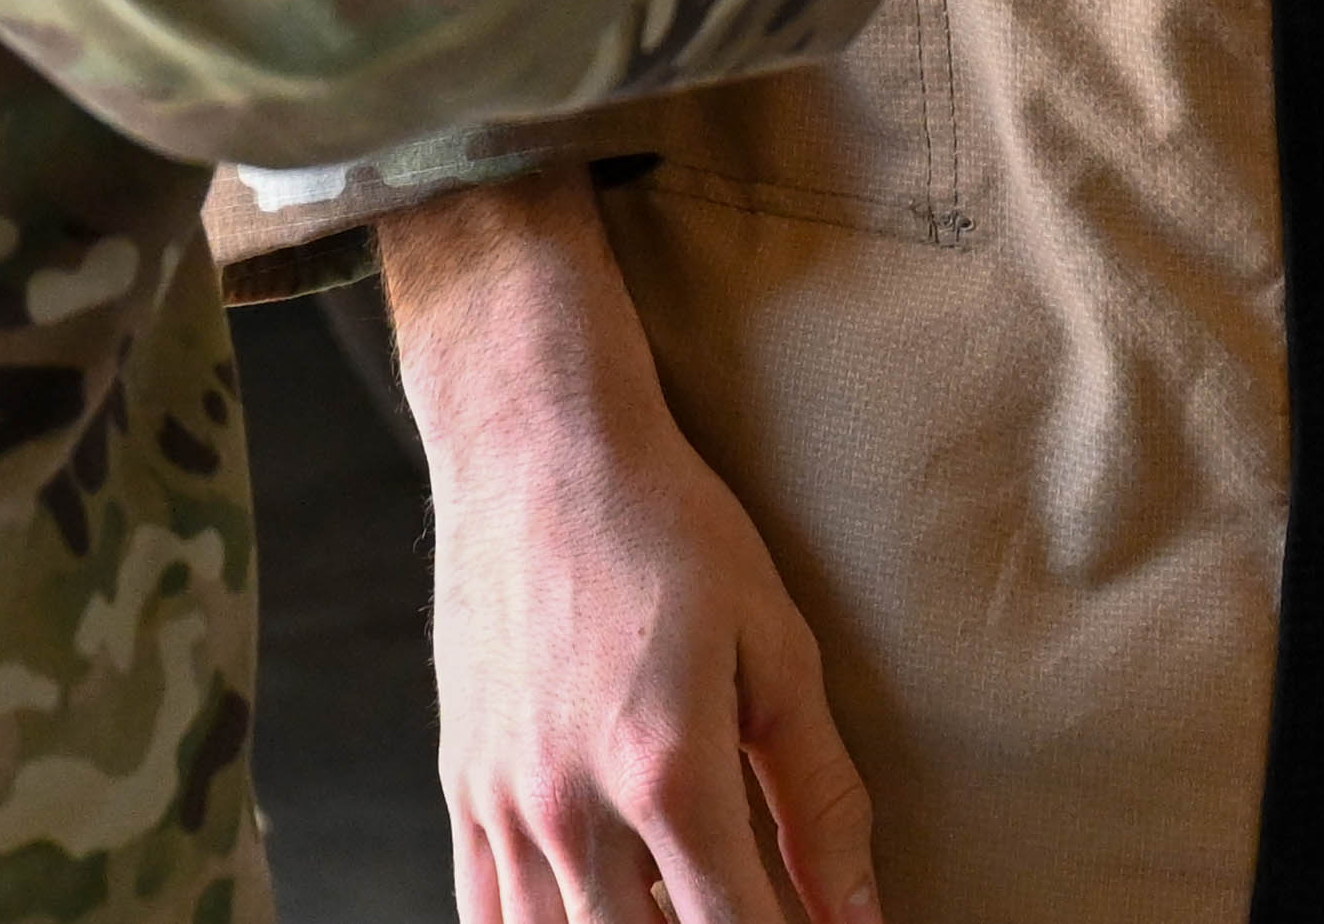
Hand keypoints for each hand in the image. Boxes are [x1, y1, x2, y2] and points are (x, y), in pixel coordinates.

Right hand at [379, 177, 882, 923]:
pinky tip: (596, 907)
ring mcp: (506, 803)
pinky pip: (487, 914)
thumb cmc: (669, 529)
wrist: (536, 446)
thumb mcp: (778, 651)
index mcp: (669, 774)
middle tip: (743, 903)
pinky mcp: (463, 787)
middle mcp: (574, 805)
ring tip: (675, 898)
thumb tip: (860, 914)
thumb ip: (821, 798)